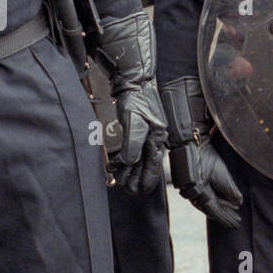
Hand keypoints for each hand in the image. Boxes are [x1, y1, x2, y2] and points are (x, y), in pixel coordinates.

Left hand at [111, 80, 167, 194]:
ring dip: (128, 170)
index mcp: (157, 138)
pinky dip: (123, 160)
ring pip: (138, 160)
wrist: (133, 83)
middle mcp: (153, 139)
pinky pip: (131, 151)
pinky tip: (115, 165)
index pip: (154, 165)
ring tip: (119, 179)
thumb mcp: (135, 121)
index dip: (145, 178)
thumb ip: (133, 143)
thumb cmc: (136, 98)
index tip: (136, 189)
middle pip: (146, 165)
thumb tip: (130, 162)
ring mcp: (145, 136)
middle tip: (126, 187)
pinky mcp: (136, 132)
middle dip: (136, 177)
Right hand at [172, 138, 242, 227]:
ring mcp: (190, 190)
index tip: (237, 224)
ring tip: (231, 214)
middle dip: (224, 216)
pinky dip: (213, 202)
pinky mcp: (191, 184)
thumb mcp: (221, 172)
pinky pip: (202, 198)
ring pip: (206, 205)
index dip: (226, 218)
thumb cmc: (205, 156)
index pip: (215, 210)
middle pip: (210, 210)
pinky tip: (220, 203)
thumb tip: (238, 204)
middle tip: (236, 222)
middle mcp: (193, 194)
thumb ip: (229, 190)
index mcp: (200, 192)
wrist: (190, 144)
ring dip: (220, 210)